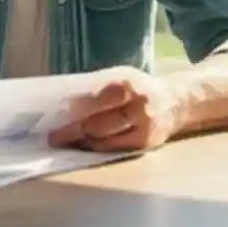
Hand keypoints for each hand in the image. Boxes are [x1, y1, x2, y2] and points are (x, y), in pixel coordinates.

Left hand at [46, 67, 183, 151]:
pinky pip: (114, 149)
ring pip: (105, 140)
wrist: (175, 102)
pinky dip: (96, 147)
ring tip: (63, 141)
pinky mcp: (145, 145)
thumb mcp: (121, 77)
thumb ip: (98, 87)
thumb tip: (65, 103)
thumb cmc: (139, 88)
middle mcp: (139, 108)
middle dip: (72, 132)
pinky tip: (83, 145)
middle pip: (98, 124)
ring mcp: (144, 129)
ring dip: (81, 142)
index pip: (96, 100)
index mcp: (130, 86)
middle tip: (52, 137)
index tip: (55, 115)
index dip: (75, 110)